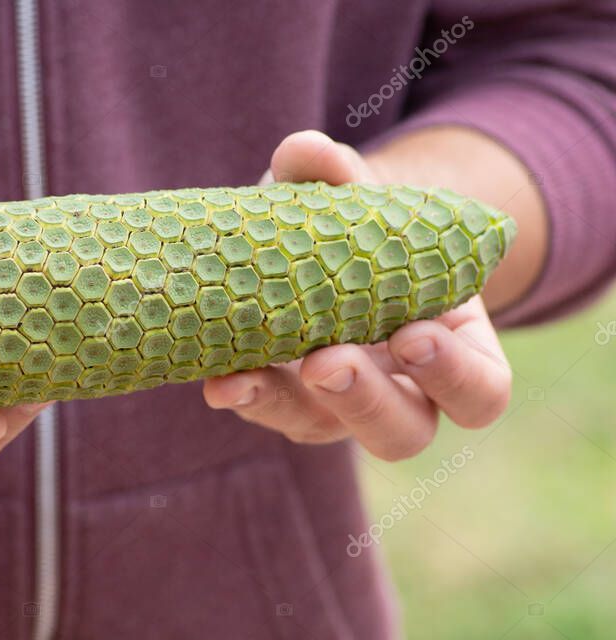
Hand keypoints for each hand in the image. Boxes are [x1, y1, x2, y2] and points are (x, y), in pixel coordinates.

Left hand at [203, 131, 511, 459]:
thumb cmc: (359, 219)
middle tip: (325, 362)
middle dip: (365, 401)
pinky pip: (265, 409)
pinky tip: (216, 378)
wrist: (311, 235)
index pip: (480, 390)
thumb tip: (306, 150)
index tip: (414, 333)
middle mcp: (398, 389)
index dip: (455, 375)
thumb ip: (337, 173)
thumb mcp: (357, 193)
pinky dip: (241, 393)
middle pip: (403, 432)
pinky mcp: (280, 396)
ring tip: (244, 377)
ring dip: (283, 406)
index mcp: (453, 348)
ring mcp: (334, 402)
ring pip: (323, 429)